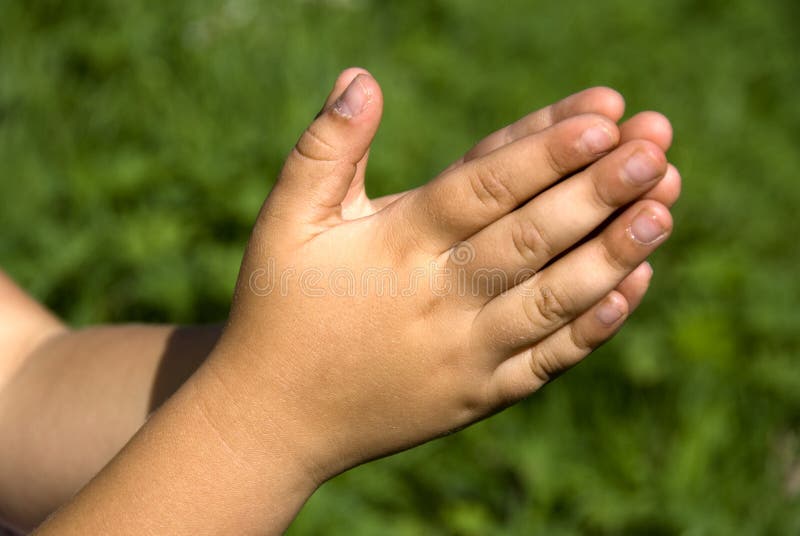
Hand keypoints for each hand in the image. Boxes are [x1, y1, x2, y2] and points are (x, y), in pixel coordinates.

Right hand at [203, 68, 678, 483]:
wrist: (274, 419)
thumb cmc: (279, 309)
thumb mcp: (284, 222)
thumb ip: (325, 149)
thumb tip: (361, 78)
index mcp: (393, 248)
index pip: (480, 190)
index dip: (543, 152)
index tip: (603, 115)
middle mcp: (437, 302)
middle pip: (531, 238)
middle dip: (598, 189)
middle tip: (656, 144)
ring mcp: (464, 356)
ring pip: (553, 298)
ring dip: (614, 252)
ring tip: (665, 205)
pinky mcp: (479, 396)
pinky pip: (547, 360)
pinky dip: (593, 325)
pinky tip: (633, 286)